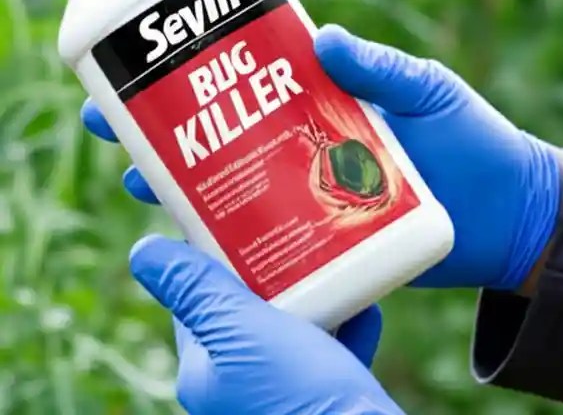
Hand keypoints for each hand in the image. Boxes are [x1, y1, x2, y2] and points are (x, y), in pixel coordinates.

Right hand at [83, 23, 561, 292]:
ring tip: (139, 183)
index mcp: (329, 98)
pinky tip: (189, 242)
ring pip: (231, 188)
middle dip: (162, 130)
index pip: (248, 78)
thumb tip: (326, 38)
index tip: (139, 61)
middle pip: (222, 134)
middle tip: (109, 125)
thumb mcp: (431, 92)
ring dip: (179, 186)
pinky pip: (266, 241)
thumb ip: (385, 69)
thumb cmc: (475, 140)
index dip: (194, 69)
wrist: (513, 216)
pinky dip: (225, 241)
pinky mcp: (324, 241)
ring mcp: (311, 194)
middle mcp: (308, 144)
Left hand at [127, 233, 403, 414]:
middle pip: (251, 312)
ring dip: (319, 294)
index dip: (214, 258)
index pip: (198, 302)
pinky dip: (350, 325)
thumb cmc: (298, 393)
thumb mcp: (243, 330)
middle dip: (276, 273)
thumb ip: (197, 291)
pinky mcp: (326, 399)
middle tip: (295, 230)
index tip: (238, 217)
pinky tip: (366, 303)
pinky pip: (336, 352)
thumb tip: (144, 251)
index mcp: (205, 372)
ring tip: (336, 260)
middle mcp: (238, 386)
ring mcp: (283, 394)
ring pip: (297, 329)